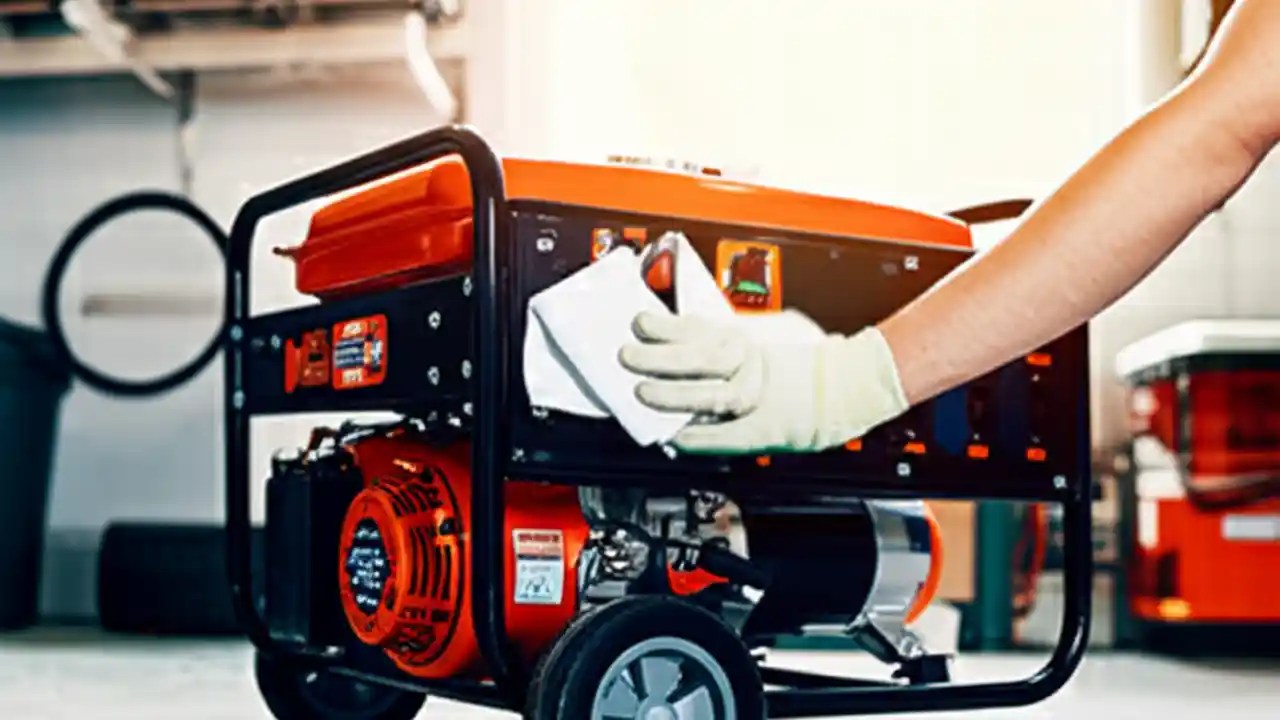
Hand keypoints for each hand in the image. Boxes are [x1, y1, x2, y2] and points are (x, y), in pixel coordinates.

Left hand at [618, 309, 910, 453]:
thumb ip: (737, 329)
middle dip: (657, 357)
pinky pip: (721, 437)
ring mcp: (756, 399)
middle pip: (696, 358)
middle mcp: (751, 365)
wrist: (854, 381)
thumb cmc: (817, 353)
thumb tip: (700, 327)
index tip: (640, 323)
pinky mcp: (762, 430)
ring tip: (643, 393)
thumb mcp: (775, 326)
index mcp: (751, 338)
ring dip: (669, 396)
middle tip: (628, 355)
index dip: (664, 326)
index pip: (699, 327)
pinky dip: (695, 438)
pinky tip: (672, 438)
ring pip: (704, 395)